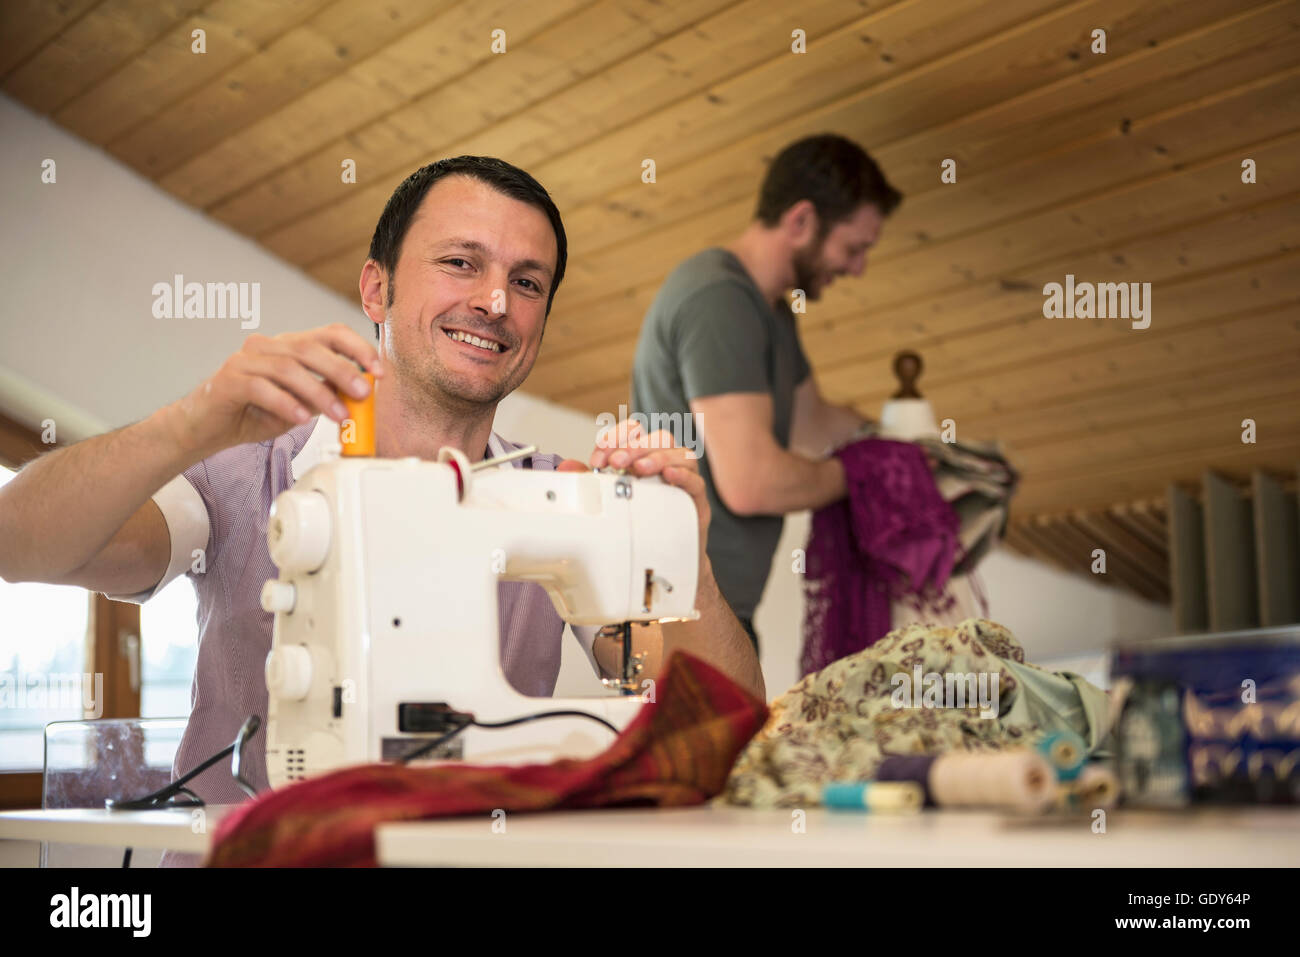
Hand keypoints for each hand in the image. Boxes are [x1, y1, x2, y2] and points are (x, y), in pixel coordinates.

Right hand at [162, 323, 383, 458]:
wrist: (203, 429)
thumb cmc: (253, 413)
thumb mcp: (299, 404)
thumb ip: (325, 393)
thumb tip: (360, 391)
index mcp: (288, 346)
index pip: (328, 333)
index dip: (357, 347)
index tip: (379, 370)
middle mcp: (267, 346)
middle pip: (310, 348)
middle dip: (342, 370)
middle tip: (363, 392)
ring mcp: (245, 360)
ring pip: (288, 368)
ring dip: (318, 392)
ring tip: (338, 415)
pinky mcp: (228, 380)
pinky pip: (262, 388)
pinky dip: (286, 403)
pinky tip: (302, 418)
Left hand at [556, 418, 710, 572]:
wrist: (659, 559)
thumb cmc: (635, 521)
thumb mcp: (607, 498)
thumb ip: (587, 482)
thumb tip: (566, 467)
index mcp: (645, 457)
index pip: (635, 432)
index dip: (616, 437)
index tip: (599, 457)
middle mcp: (666, 464)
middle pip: (659, 438)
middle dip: (635, 446)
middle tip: (616, 461)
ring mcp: (683, 481)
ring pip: (682, 454)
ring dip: (659, 457)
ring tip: (640, 469)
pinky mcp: (696, 502)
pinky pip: (696, 482)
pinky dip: (683, 475)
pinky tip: (669, 476)